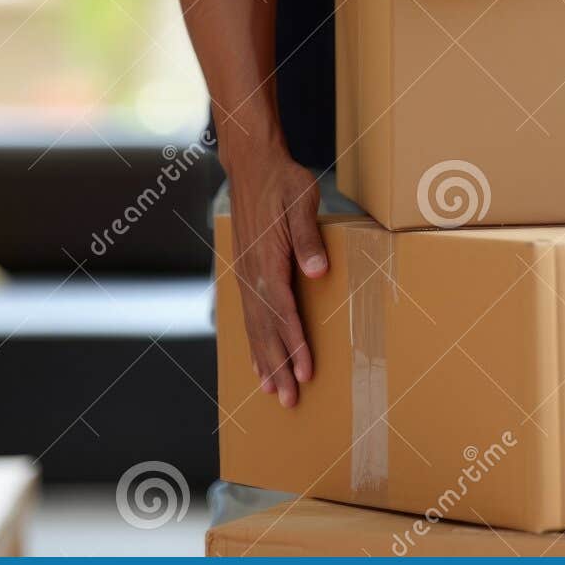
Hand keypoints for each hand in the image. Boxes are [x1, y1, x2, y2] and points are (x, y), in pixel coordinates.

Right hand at [224, 149, 328, 407]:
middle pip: (266, 329)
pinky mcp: (246, 271)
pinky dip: (253, 341)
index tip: (305, 371)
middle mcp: (252, 273)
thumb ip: (308, 237)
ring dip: (265, 361)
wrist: (252, 164)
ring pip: (254, 327)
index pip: (283, 312)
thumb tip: (318, 270)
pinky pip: (248, 315)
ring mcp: (246, 274)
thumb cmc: (282, 181)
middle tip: (290, 400)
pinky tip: (258, 360)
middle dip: (279, 366)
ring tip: (274, 391)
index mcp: (268, 260)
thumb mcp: (301, 201)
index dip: (294, 344)